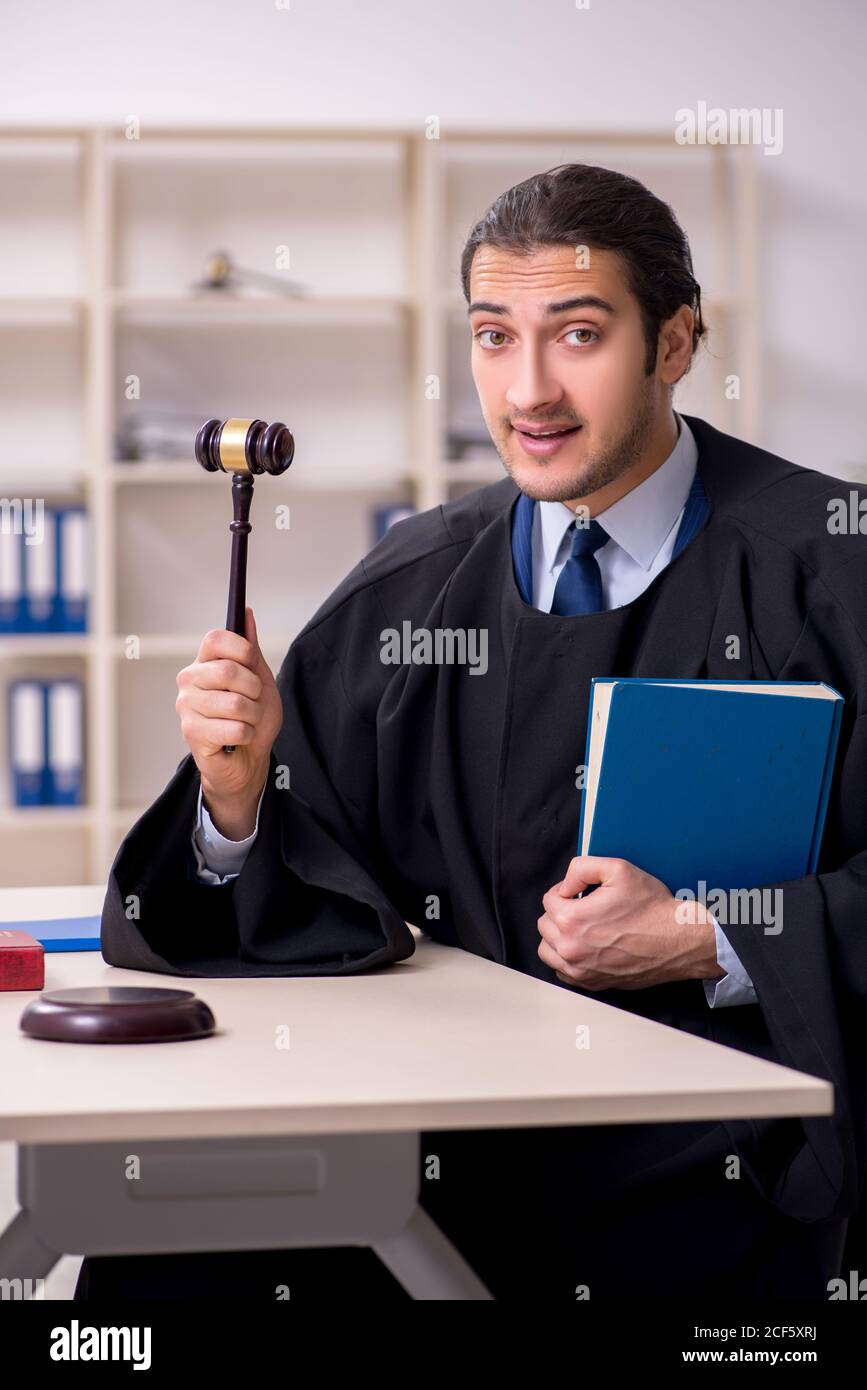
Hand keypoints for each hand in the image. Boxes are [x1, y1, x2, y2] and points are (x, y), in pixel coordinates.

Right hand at [175, 606, 282, 811]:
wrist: (249, 759)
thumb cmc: (252, 718)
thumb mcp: (260, 679)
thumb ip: (251, 649)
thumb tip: (246, 613)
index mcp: (204, 663)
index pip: (215, 639)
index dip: (241, 649)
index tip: (252, 663)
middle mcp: (189, 680)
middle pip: (228, 671)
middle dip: (254, 690)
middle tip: (253, 701)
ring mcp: (187, 706)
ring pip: (235, 703)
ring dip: (253, 716)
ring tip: (246, 722)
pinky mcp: (191, 732)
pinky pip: (234, 728)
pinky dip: (247, 735)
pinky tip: (237, 738)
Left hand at [537, 855, 724, 990]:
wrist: (678, 941)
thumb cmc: (653, 909)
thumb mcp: (619, 870)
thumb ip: (581, 868)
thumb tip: (565, 884)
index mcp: (573, 920)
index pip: (548, 900)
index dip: (566, 890)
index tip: (581, 893)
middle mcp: (572, 948)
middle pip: (545, 924)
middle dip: (560, 912)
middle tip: (584, 907)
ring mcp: (581, 969)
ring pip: (548, 950)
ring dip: (558, 936)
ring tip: (580, 927)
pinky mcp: (592, 983)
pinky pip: (563, 971)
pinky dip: (567, 959)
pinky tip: (585, 947)